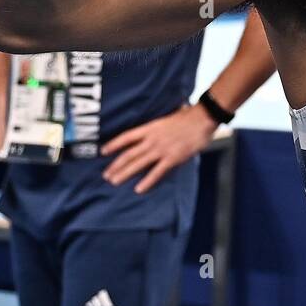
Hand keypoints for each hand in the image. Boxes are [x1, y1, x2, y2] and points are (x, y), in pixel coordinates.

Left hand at [100, 105, 219, 193]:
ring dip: (124, 173)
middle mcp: (152, 139)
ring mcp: (161, 149)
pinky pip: (156, 172)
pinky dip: (147, 182)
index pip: (127, 137)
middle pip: (129, 154)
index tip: (103, 151)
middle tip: (106, 175)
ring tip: (114, 182)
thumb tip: (154, 128)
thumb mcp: (167, 117)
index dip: (114, 144)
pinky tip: (139, 189)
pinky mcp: (172, 158)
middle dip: (116, 165)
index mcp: (150, 128)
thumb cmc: (188, 116)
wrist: (202, 118)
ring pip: (138, 163)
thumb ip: (158, 126)